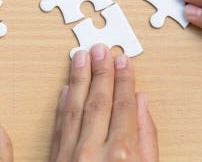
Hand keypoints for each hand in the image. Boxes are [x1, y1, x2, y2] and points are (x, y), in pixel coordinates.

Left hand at [50, 45, 157, 161]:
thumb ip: (146, 140)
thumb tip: (141, 104)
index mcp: (121, 154)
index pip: (123, 106)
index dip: (124, 81)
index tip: (124, 61)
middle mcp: (93, 151)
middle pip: (98, 102)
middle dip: (101, 72)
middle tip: (100, 49)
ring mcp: (70, 154)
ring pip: (74, 109)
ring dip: (78, 79)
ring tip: (80, 57)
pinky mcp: (55, 159)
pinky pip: (59, 127)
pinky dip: (63, 105)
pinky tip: (66, 88)